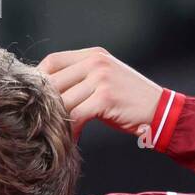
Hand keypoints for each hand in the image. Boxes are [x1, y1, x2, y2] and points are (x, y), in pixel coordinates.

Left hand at [37, 47, 162, 138]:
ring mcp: (101, 78)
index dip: (38, 80)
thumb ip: (80, 81)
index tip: (33, 100)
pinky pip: (76, 115)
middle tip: (38, 123)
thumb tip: (48, 95)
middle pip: (54, 81)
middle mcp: (95, 62)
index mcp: (93, 55)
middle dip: (44, 105)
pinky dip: (70, 129)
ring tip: (53, 135)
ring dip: (57, 120)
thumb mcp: (104, 82)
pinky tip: (71, 139)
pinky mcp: (105, 97)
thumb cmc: (130, 103)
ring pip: (63, 100)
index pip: (53, 61)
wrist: (161, 112)